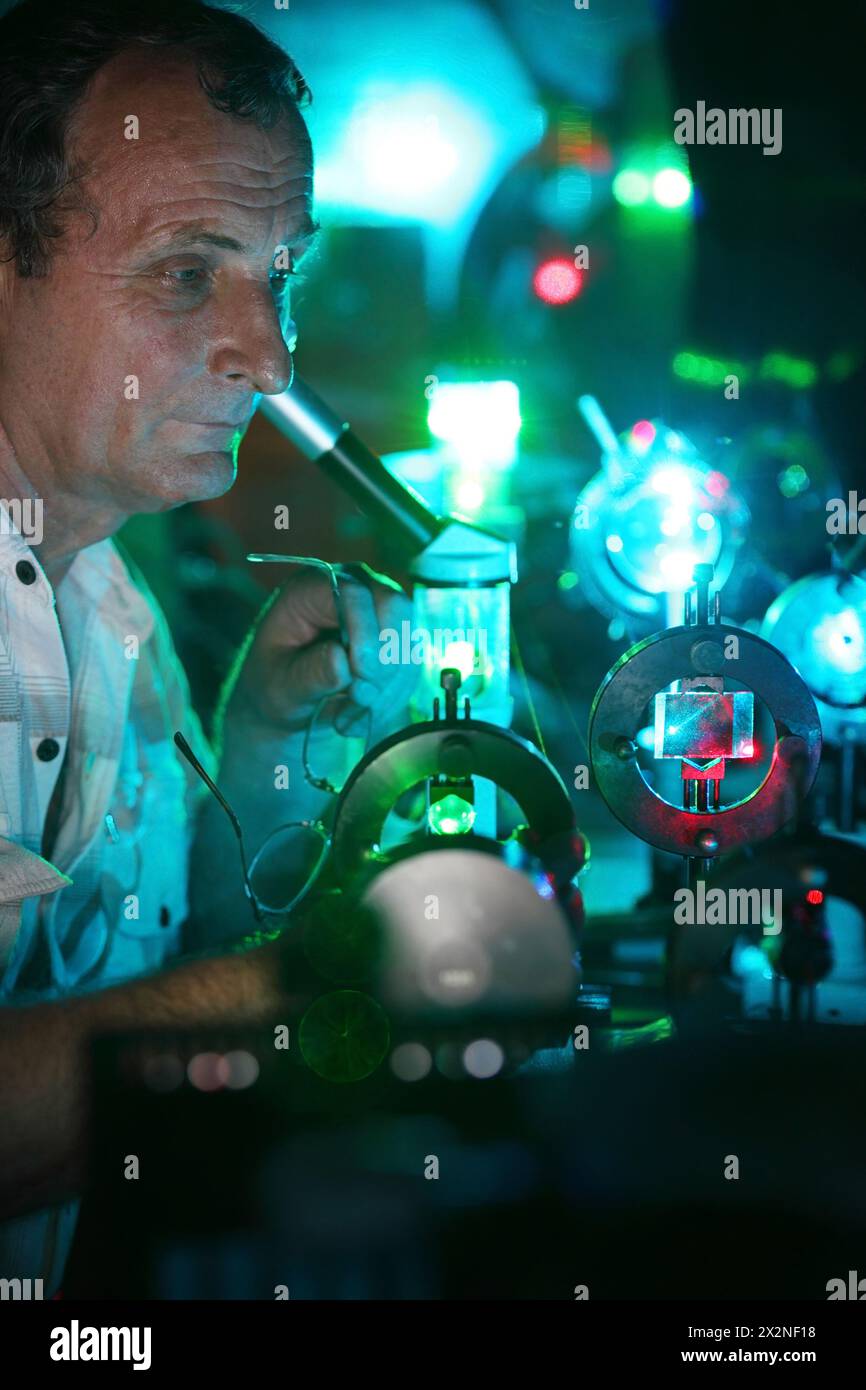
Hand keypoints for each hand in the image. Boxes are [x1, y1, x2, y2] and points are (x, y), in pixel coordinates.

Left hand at [221, 562, 417, 737]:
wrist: (289, 703)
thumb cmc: (276, 686)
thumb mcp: (280, 686)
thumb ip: (309, 674)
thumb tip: (342, 662)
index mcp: (312, 588)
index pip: (355, 592)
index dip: (365, 634)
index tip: (359, 677)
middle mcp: (353, 590)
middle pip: (395, 607)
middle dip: (382, 663)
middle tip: (358, 699)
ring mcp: (378, 614)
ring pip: (407, 643)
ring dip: (384, 690)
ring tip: (347, 718)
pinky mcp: (396, 642)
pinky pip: (410, 668)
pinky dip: (391, 699)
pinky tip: (359, 716)